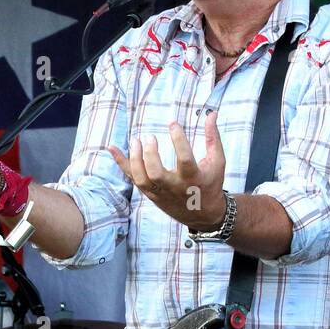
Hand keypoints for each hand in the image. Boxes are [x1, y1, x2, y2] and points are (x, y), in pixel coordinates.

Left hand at [110, 111, 226, 228]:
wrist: (202, 215)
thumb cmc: (210, 183)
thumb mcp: (217, 162)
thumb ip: (213, 137)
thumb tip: (211, 113)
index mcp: (193, 178)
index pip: (185, 159)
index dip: (179, 140)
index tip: (172, 124)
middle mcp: (175, 187)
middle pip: (157, 173)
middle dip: (150, 155)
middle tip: (150, 137)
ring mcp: (160, 192)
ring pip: (142, 179)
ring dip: (134, 159)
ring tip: (135, 140)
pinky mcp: (150, 194)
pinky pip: (133, 179)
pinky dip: (121, 163)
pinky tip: (112, 147)